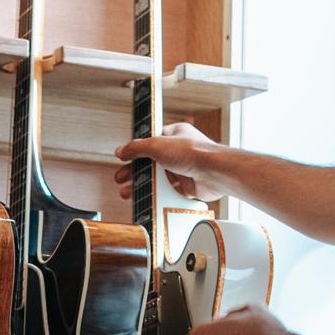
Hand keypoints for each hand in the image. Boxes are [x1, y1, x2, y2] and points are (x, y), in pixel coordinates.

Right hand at [114, 124, 229, 202]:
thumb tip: (121, 150)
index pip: (150, 141)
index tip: (123, 159)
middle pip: (151, 162)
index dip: (135, 151)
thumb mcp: (157, 145)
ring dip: (142, 186)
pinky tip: (147, 199)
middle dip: (134, 172)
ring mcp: (183, 169)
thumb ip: (137, 147)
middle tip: (121, 179)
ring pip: (158, 179)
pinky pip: (168, 192)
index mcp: (174, 135)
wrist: (214, 173)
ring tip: (128, 194)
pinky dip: (157, 196)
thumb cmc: (194, 153)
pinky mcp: (187, 186)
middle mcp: (179, 151)